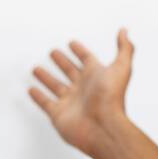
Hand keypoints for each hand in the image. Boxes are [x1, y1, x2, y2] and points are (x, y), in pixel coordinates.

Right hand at [28, 28, 134, 156]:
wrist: (102, 127)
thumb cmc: (112, 98)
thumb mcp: (121, 67)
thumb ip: (125, 48)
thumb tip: (125, 31)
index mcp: (97, 76)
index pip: (87, 59)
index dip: (80, 51)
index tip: (72, 43)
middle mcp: (84, 88)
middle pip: (70, 71)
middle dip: (62, 61)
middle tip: (53, 52)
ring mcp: (71, 102)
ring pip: (56, 86)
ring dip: (47, 77)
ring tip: (36, 69)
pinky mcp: (58, 114)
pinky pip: (45, 103)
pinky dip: (38, 97)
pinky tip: (32, 90)